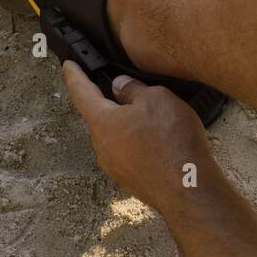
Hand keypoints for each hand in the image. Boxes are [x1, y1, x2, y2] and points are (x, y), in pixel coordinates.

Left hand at [62, 61, 215, 211]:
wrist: (188, 189)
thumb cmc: (172, 142)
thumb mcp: (157, 98)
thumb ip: (133, 89)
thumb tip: (120, 87)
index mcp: (102, 122)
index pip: (81, 93)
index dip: (74, 76)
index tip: (68, 67)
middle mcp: (102, 147)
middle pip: (101, 117)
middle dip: (111, 104)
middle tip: (127, 91)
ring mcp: (115, 167)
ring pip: (117, 137)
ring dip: (129, 126)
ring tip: (155, 120)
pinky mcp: (131, 180)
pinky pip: (130, 153)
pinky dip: (139, 144)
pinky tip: (160, 142)